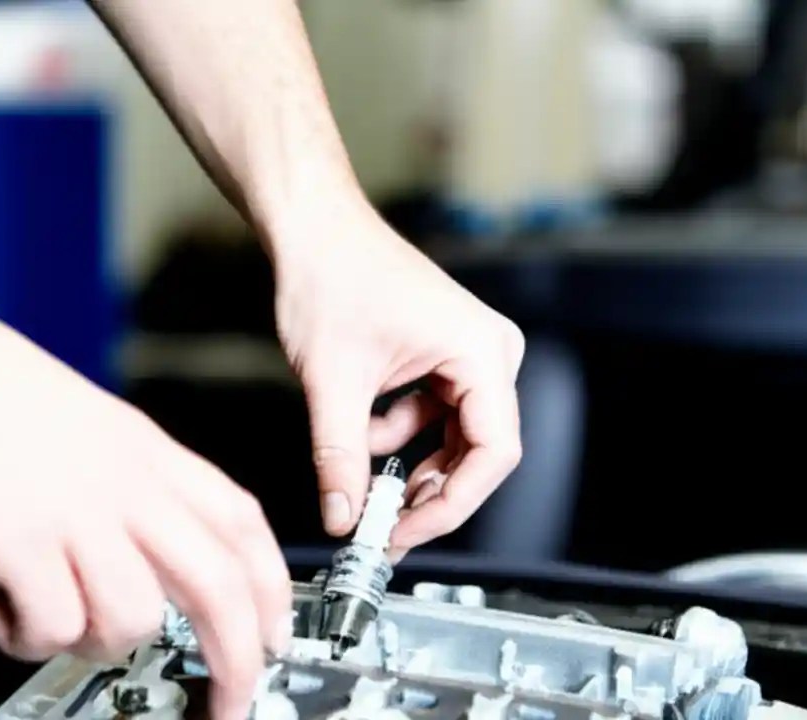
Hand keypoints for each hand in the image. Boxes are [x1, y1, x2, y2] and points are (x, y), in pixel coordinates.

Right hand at [0, 315, 290, 719]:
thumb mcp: (88, 423)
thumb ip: (123, 481)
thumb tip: (142, 551)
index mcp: (146, 452)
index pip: (242, 525)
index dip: (271, 589)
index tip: (274, 634)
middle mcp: (125, 483)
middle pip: (219, 585)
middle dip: (237, 659)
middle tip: (227, 699)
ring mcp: (76, 512)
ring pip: (136, 619)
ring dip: (97, 643)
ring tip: (51, 618)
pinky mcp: (19, 540)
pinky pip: (53, 624)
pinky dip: (27, 636)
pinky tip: (0, 604)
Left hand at [272, 200, 524, 558]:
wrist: (313, 228)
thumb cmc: (331, 276)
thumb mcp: (332, 383)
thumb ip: (340, 459)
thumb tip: (342, 518)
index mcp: (482, 353)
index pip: (493, 454)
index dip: (450, 505)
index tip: (405, 532)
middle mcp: (489, 352)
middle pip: (477, 451)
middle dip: (428, 494)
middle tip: (384, 529)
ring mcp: (469, 354)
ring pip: (453, 438)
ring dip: (408, 467)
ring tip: (363, 486)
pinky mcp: (445, 357)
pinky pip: (434, 416)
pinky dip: (398, 436)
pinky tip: (361, 433)